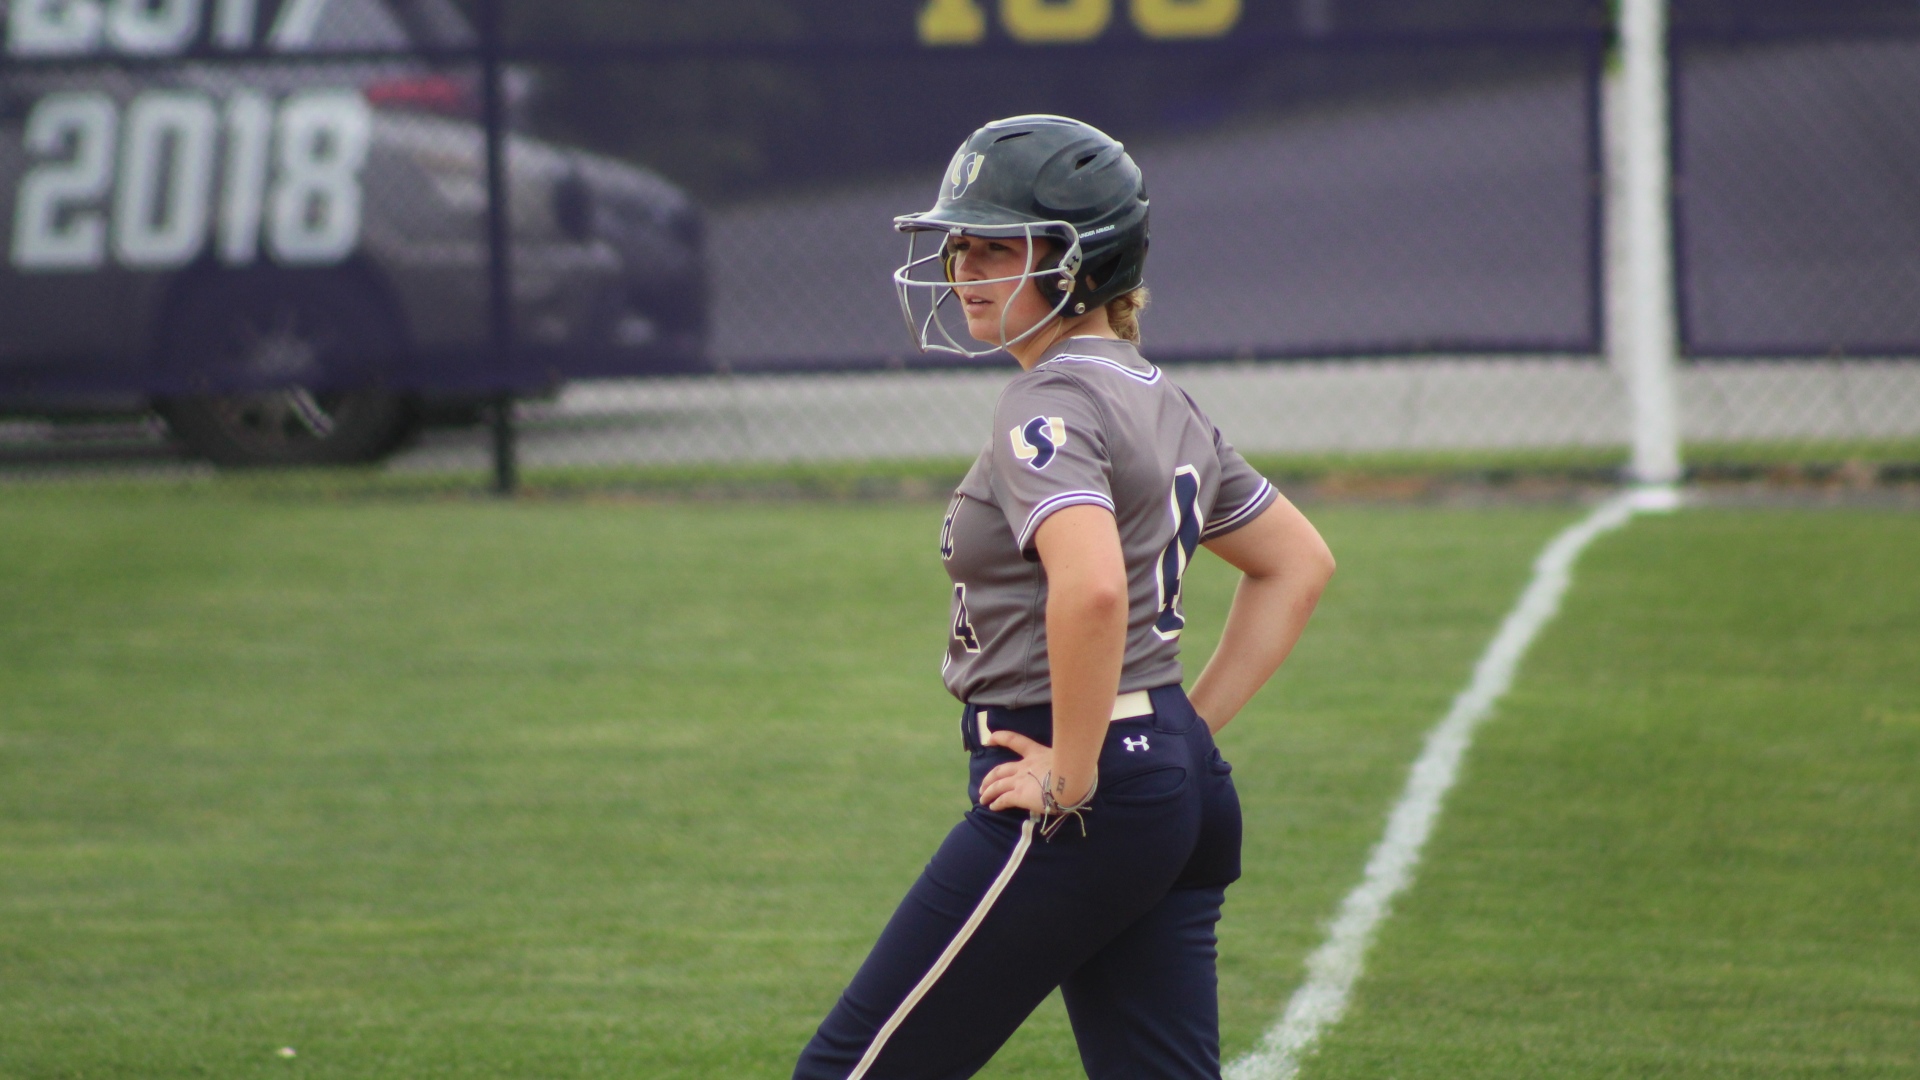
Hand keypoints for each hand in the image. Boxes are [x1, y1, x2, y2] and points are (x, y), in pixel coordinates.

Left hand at [978, 730, 1092, 812]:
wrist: (1070, 781)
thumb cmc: (1073, 768)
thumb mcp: (1067, 756)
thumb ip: (1065, 758)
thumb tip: (1077, 759)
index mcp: (1035, 753)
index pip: (1015, 741)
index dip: (1001, 738)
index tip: (990, 738)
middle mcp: (1023, 767)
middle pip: (1000, 769)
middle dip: (989, 777)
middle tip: (983, 784)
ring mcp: (1019, 781)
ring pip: (997, 785)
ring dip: (988, 791)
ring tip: (983, 798)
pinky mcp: (1019, 795)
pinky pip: (1003, 799)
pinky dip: (996, 803)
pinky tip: (993, 807)